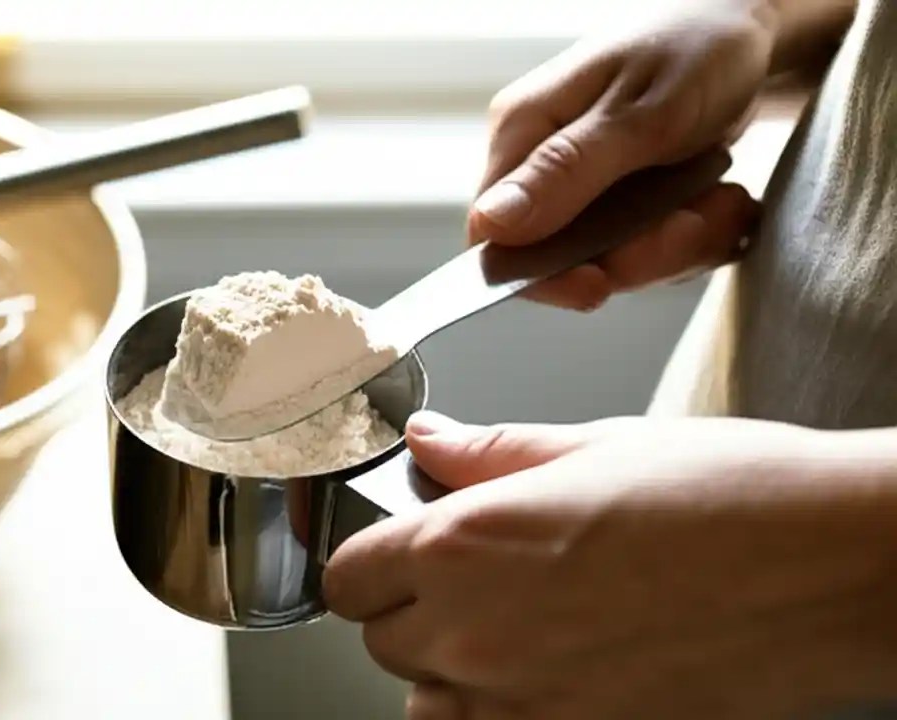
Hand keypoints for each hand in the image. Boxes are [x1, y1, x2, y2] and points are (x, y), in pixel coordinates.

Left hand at [323, 411, 896, 718]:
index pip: (348, 577)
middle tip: (480, 582)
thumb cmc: (724, 496)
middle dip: (415, 611)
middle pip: (382, 641)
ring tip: (522, 633)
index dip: (372, 562)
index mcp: (459, 544)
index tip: (400, 554)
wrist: (826, 567)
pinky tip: (556, 675)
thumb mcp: (590, 446)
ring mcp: (519, 705)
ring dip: (451, 673)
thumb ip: (488, 454)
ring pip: (426, 703)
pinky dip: (499, 714)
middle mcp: (472, 633)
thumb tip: (430, 442)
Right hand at [469, 4, 770, 309]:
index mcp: (524, 133)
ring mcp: (585, 187)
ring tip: (723, 198)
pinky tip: (723, 198)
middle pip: (563, 259)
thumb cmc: (696, 47)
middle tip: (698, 220)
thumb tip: (490, 226)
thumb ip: (565, 170)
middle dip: (641, 255)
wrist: (754, 28)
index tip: (598, 286)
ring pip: (617, 261)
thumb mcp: (639, 112)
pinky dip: (698, 236)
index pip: (493, 235)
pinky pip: (652, 251)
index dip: (536, 275)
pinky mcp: (624, 202)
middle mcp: (543, 165)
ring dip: (682, 245)